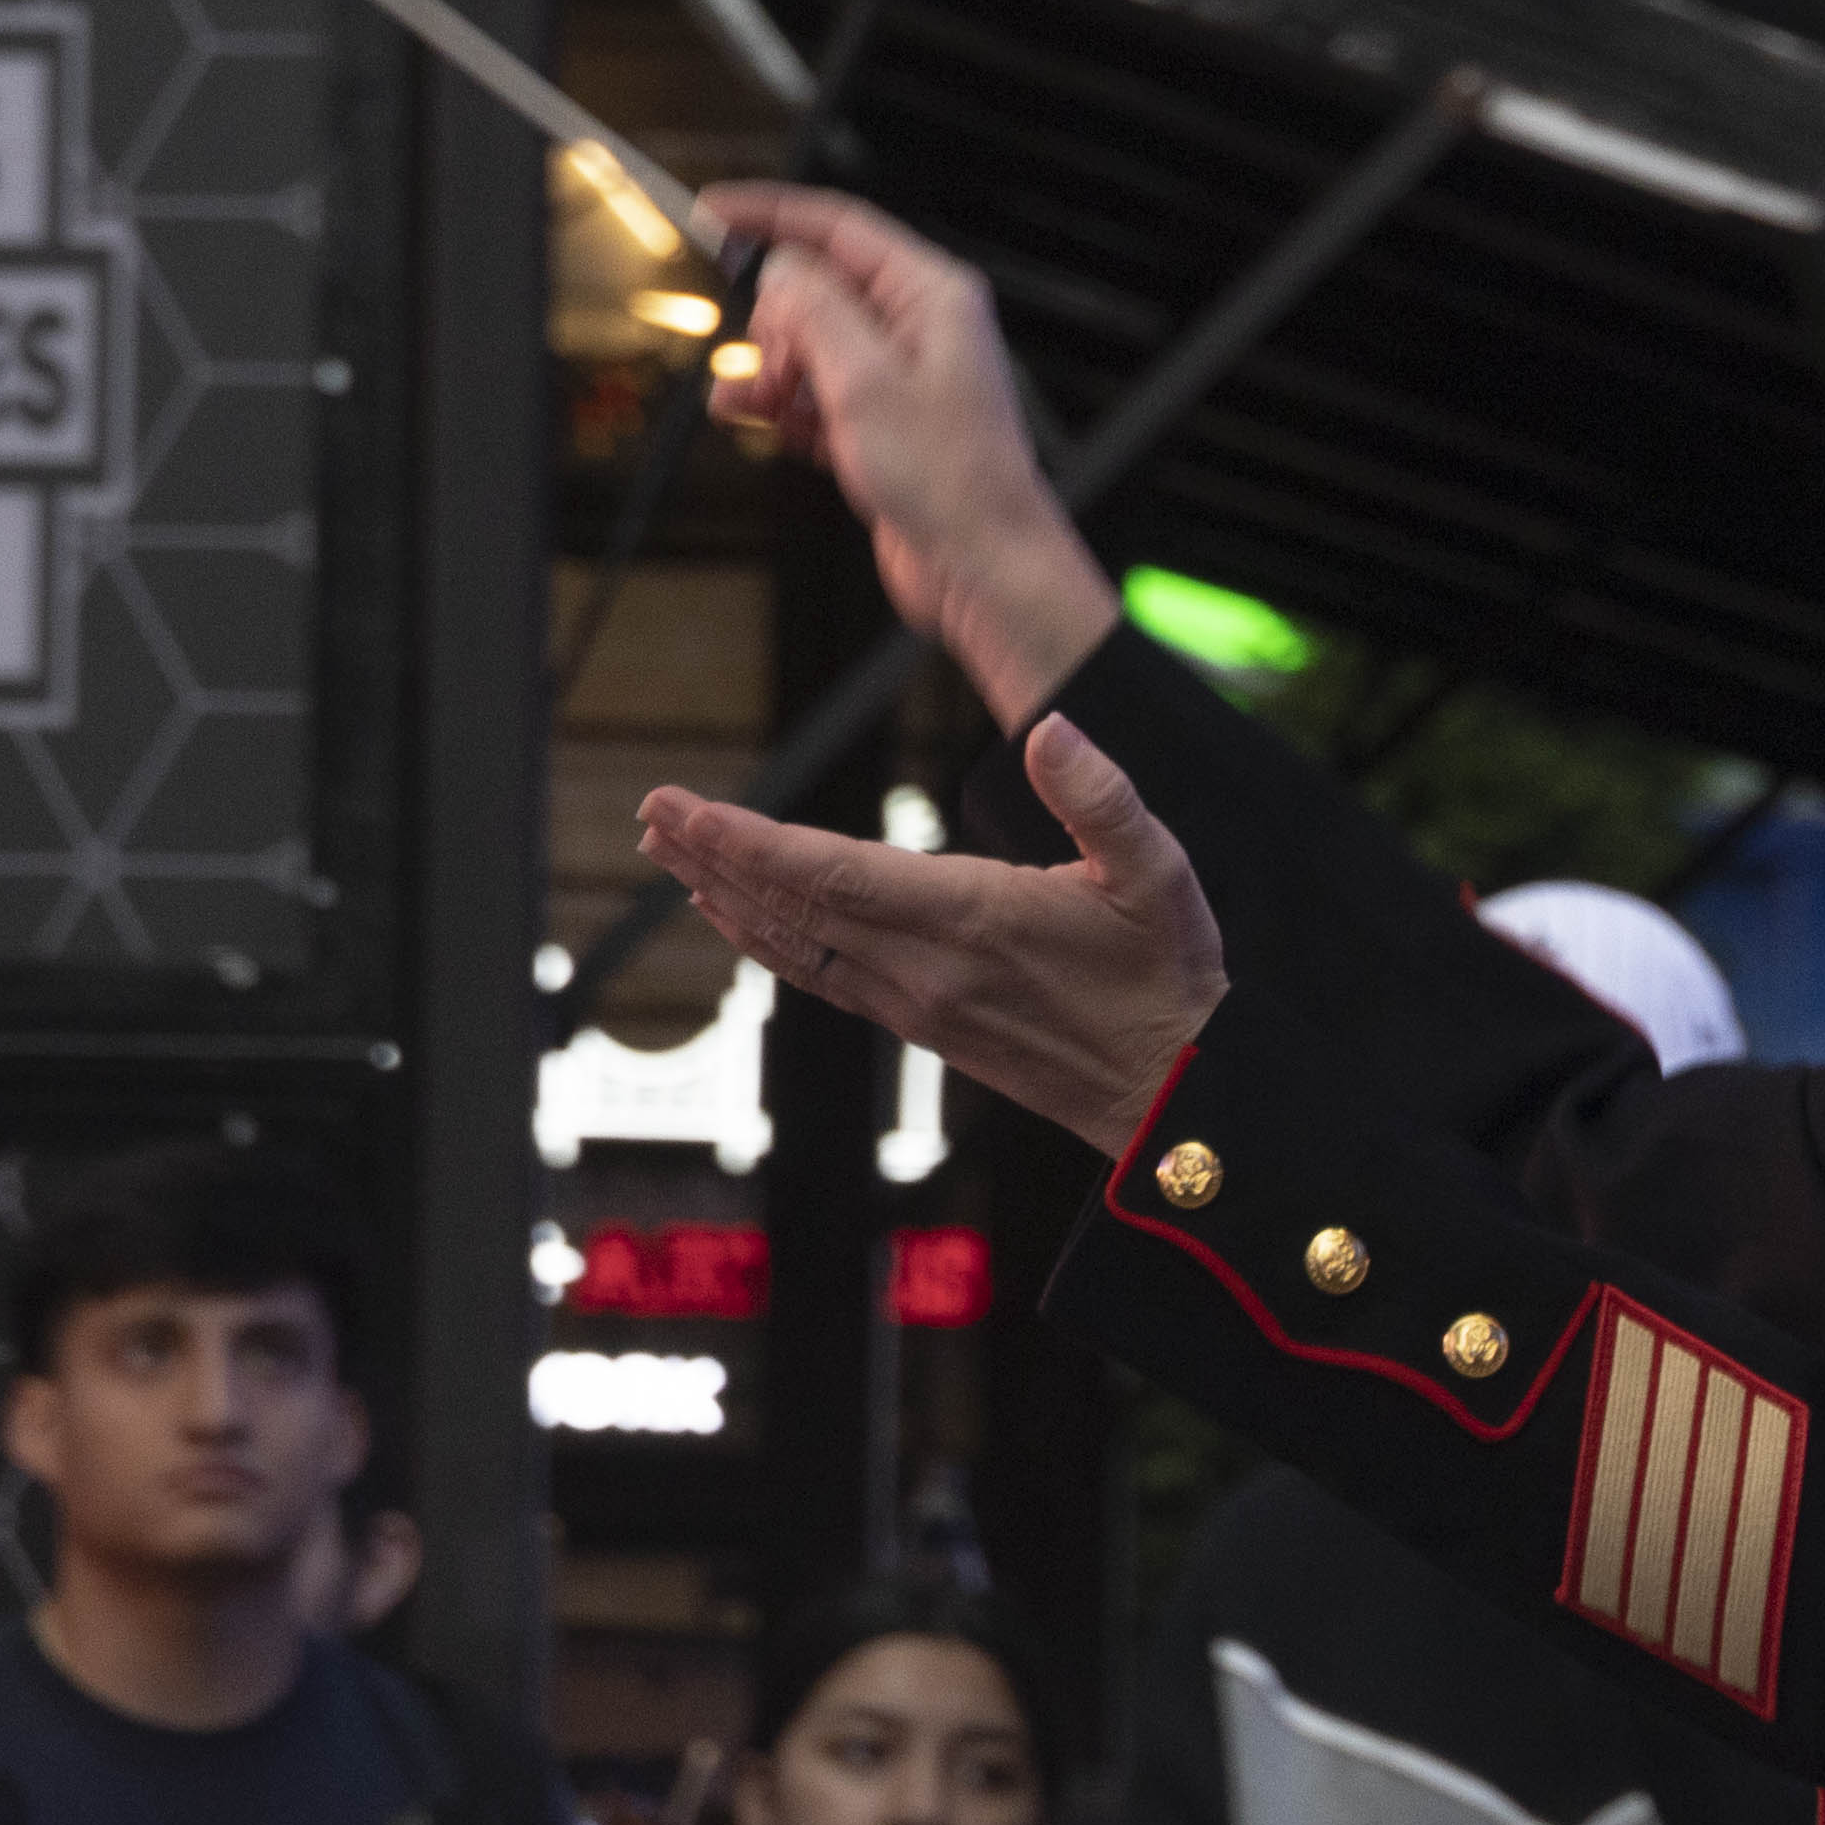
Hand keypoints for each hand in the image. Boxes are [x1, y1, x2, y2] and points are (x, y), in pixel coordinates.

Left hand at [638, 713, 1225, 1149]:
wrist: (1174, 1095)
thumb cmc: (1170, 977)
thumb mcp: (1160, 872)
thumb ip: (1103, 798)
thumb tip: (1055, 730)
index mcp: (974, 921)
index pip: (834, 876)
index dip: (752, 843)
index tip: (689, 810)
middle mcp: (927, 970)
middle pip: (794, 907)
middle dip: (714, 856)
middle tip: (651, 811)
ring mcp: (917, 1003)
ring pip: (797, 945)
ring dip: (727, 896)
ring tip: (670, 853)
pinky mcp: (923, 1024)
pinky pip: (823, 975)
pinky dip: (768, 941)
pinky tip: (737, 918)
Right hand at [697, 187, 1120, 726]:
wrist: (982, 567)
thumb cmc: (952, 480)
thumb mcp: (865, 380)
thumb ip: (815, 311)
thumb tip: (780, 267)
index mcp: (930, 296)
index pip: (839, 228)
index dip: (771, 216)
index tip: (716, 214)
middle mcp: (918, 330)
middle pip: (817, 290)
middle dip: (775, 322)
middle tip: (767, 363)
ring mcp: (899, 381)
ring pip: (810, 347)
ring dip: (771, 370)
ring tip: (749, 399)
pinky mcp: (881, 428)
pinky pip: (814, 397)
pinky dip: (782, 407)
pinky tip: (756, 419)